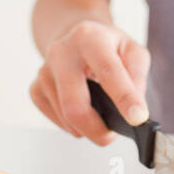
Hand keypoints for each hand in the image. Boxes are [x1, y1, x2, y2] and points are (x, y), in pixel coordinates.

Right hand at [29, 19, 150, 145]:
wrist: (75, 38)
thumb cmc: (106, 46)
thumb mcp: (131, 50)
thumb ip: (137, 75)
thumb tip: (134, 109)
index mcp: (89, 38)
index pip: (108, 71)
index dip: (125, 97)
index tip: (138, 117)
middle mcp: (62, 53)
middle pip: (75, 105)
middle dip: (97, 129)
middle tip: (111, 134)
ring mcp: (44, 72)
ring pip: (67, 119)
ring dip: (88, 127)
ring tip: (100, 112)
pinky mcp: (35, 89)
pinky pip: (58, 121)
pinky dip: (74, 125)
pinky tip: (83, 107)